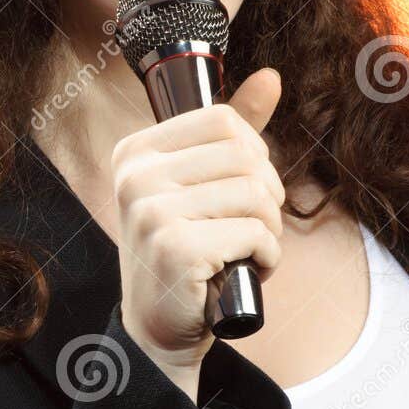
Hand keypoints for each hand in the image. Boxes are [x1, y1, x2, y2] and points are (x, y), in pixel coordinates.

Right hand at [114, 69, 285, 384]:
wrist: (160, 330)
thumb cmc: (187, 255)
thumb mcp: (202, 187)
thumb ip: (233, 133)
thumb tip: (272, 77)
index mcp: (136, 152)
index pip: (224, 120)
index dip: (253, 156)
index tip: (240, 193)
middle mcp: (136, 176)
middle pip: (246, 156)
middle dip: (266, 198)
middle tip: (249, 230)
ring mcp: (151, 211)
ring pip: (256, 196)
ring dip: (269, 232)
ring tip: (246, 253)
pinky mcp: (175, 248)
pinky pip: (256, 234)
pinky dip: (267, 258)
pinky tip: (244, 273)